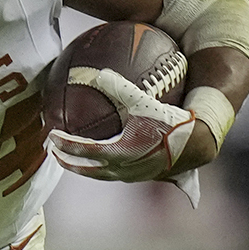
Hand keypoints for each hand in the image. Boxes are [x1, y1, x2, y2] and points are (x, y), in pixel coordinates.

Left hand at [46, 67, 201, 182]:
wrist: (198, 143)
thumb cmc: (171, 123)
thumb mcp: (144, 102)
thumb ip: (120, 88)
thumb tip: (99, 73)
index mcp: (116, 153)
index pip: (81, 150)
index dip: (63, 143)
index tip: (50, 136)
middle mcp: (122, 169)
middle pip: (86, 169)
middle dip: (68, 161)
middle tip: (54, 152)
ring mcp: (133, 176)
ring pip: (102, 175)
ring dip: (85, 168)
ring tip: (75, 160)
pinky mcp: (145, 176)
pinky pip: (119, 173)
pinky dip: (105, 167)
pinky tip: (108, 159)